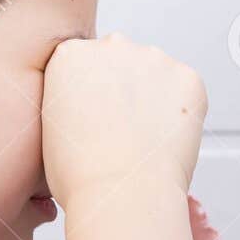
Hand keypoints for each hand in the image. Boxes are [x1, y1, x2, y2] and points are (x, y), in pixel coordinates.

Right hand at [42, 33, 205, 202]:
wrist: (122, 195)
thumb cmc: (79, 176)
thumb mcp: (51, 128)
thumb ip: (70, 101)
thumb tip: (90, 106)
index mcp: (70, 55)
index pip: (83, 65)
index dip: (90, 97)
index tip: (92, 122)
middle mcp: (111, 45)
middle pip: (120, 63)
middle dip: (121, 91)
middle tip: (120, 134)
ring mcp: (154, 58)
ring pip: (155, 76)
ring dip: (152, 100)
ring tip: (143, 143)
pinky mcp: (188, 78)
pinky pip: (186, 93)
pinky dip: (181, 115)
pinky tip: (165, 142)